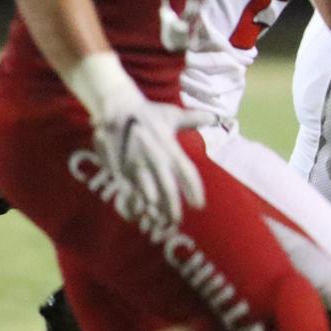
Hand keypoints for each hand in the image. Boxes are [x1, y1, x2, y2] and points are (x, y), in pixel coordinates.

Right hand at [66, 54, 205, 225]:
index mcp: (171, 149)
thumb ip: (194, 119)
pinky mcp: (119, 169)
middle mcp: (155, 160)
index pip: (187, 173)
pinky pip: (127, 191)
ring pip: (147, 194)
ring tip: (159, 223)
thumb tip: (214, 118)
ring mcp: (136, 166)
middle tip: (177, 221)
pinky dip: (132, 204)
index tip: (199, 205)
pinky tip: (137, 215)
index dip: (194, 191)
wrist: (117, 108)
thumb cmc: (148, 113)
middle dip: (173, 208)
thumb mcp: (172, 115)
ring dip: (154, 210)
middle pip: (167, 190)